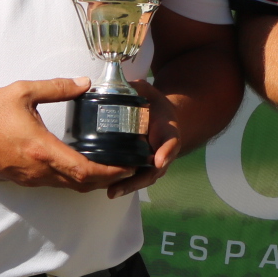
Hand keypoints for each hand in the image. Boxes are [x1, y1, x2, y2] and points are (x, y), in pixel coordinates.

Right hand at [0, 77, 134, 191]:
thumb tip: (84, 83)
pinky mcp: (21, 180)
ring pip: (68, 187)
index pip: (85, 171)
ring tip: (111, 167)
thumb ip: (56, 87)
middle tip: (128, 168)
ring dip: (91, 181)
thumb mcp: (22, 92)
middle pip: (81, 185)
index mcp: (42, 150)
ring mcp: (29, 179)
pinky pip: (55, 184)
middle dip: (108, 179)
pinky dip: (74, 179)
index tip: (129, 167)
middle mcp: (38, 171)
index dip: (111, 172)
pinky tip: (81, 165)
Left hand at [107, 80, 179, 199]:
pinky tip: (106, 188)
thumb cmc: (154, 105)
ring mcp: (153, 162)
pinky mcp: (141, 166)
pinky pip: (134, 178)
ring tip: (112, 192)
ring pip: (143, 178)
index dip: (165, 152)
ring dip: (128, 186)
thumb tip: (124, 85)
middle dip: (137, 180)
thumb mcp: (150, 93)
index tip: (158, 161)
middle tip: (120, 186)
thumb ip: (139, 89)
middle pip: (154, 171)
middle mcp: (163, 152)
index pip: (171, 143)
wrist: (161, 118)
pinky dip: (123, 184)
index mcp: (169, 133)